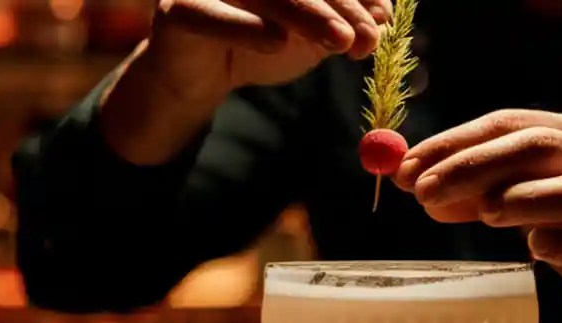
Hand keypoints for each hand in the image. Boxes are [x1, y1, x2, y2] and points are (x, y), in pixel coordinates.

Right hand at [146, 0, 392, 101]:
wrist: (199, 76)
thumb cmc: (255, 44)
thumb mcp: (307, 35)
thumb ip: (340, 23)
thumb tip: (382, 15)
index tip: (383, 18)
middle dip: (341, 7)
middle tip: (368, 38)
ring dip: (307, 15)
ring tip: (340, 41)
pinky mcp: (178, 9)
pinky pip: (213, 16)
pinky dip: (247, 29)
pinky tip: (277, 42)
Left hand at [394, 109, 561, 322]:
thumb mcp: (522, 204)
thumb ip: (475, 191)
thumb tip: (412, 182)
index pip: (513, 124)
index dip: (456, 142)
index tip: (406, 168)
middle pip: (545, 146)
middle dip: (478, 165)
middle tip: (427, 191)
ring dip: (534, 196)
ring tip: (487, 212)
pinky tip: (540, 249)